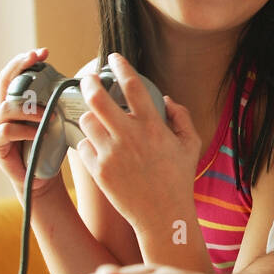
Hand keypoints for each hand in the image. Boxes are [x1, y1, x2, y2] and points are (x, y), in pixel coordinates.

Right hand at [0, 46, 62, 198]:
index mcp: (14, 101)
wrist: (39, 178)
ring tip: (49, 115)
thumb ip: (58, 102)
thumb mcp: (56, 120)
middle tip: (38, 60)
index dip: (26, 60)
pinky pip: (7, 131)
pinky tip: (39, 134)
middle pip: (5, 81)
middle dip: (21, 67)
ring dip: (30, 109)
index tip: (44, 52)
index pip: (16, 73)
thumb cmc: (49, 147)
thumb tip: (86, 83)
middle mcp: (0, 110)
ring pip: (7, 107)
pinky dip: (24, 130)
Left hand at [74, 52, 201, 231]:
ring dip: (89, 116)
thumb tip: (165, 99)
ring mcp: (111, 154)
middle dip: (89, 82)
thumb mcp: (191, 145)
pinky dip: (87, 143)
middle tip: (88, 78)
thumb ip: (181, 117)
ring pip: (86, 121)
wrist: (162, 215)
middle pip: (98, 98)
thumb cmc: (179, 180)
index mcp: (153, 126)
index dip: (120, 66)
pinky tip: (97, 147)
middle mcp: (130, 137)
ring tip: (96, 119)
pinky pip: (82, 146)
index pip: (132, 85)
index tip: (113, 57)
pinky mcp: (99, 171)